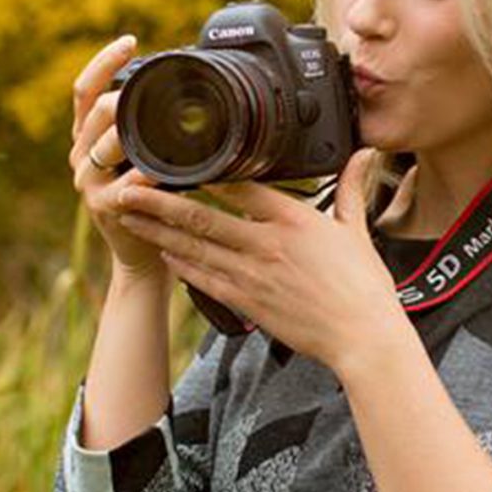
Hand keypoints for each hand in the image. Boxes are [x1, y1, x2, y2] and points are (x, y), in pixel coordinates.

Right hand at [68, 33, 168, 280]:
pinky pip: (125, 183)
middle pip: (98, 111)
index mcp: (88, 136)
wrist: (144, 252)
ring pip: (106, 143)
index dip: (103, 62)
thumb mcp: (148, 154)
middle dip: (124, 96)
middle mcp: (81, 155)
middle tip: (156, 88)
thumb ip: (151, 127)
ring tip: (160, 122)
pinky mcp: (104, 207)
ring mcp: (88, 182)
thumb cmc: (153, 198)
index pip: (84, 90)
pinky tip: (163, 169)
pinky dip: (145, 174)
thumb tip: (186, 90)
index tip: (130, 40)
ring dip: (132, 130)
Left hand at [112, 148, 409, 370]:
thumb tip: (363, 154)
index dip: (203, 171)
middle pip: (202, 217)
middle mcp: (267, 244)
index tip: (176, 158)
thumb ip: (350, 188)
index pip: (240, 186)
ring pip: (194, 247)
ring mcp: (253, 275)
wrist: (362, 338)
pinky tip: (163, 252)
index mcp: (294, 219)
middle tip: (128, 186)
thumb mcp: (356, 230)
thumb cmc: (364, 286)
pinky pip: (205, 279)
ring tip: (129, 215)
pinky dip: (181, 265)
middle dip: (160, 201)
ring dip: (158, 231)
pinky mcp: (248, 302)